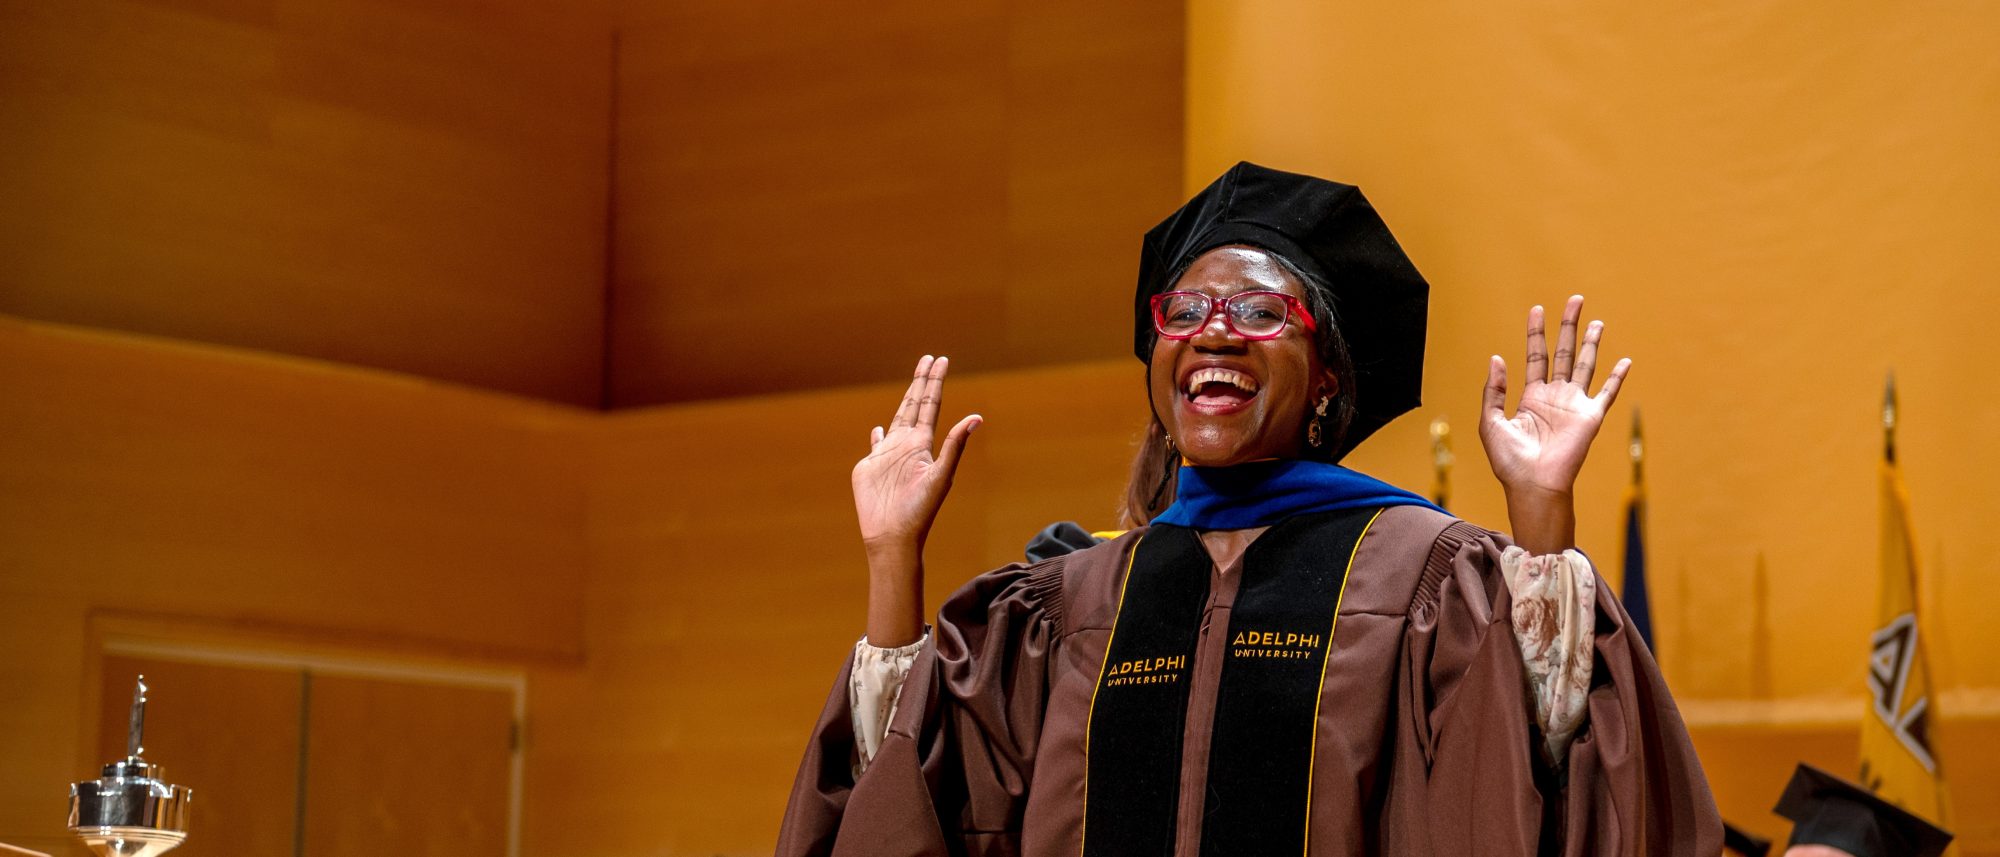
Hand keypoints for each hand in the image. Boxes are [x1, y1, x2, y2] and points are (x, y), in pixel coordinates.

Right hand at [853, 355, 981, 556]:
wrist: (892, 535)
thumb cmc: (920, 510)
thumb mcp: (940, 475)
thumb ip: (954, 445)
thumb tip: (976, 417)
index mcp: (923, 444)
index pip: (930, 405)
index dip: (934, 381)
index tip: (940, 359)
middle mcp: (907, 445)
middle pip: (915, 405)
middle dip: (921, 382)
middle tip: (929, 358)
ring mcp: (887, 455)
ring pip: (897, 419)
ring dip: (904, 400)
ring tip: (912, 384)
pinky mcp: (869, 466)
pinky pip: (874, 445)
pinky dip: (876, 435)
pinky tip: (877, 428)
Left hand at [1479, 296, 1629, 552]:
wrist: (1532, 484)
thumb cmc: (1509, 460)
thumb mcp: (1490, 422)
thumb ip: (1493, 390)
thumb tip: (1496, 358)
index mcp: (1531, 397)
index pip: (1535, 356)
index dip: (1535, 332)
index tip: (1537, 309)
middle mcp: (1555, 397)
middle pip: (1564, 353)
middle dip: (1568, 326)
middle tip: (1575, 299)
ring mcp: (1574, 405)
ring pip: (1586, 365)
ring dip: (1592, 343)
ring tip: (1597, 320)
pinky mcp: (1590, 417)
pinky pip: (1606, 393)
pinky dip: (1616, 377)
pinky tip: (1625, 361)